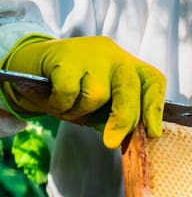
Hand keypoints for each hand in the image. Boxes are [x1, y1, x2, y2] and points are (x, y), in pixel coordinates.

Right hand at [1, 35, 165, 147]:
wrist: (32, 70)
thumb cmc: (75, 92)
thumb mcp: (101, 105)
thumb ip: (117, 117)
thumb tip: (127, 140)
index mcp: (129, 67)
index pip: (153, 81)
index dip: (155, 107)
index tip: (152, 132)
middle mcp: (114, 56)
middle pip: (129, 88)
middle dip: (123, 119)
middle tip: (111, 142)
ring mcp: (91, 54)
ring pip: (97, 94)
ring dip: (81, 111)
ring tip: (70, 106)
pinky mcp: (65, 56)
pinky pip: (69, 93)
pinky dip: (62, 105)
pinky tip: (55, 99)